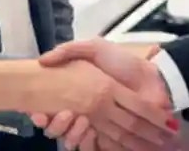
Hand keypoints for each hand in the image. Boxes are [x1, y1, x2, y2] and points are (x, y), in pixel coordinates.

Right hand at [21, 57, 174, 150]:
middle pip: (61, 129)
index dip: (40, 116)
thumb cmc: (123, 62)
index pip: (53, 110)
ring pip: (76, 140)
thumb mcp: (93, 48)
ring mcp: (100, 128)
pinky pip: (97, 147)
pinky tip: (88, 131)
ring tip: (77, 120)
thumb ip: (69, 50)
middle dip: (55, 126)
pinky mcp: (114, 138)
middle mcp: (86, 114)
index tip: (35, 114)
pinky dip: (88, 143)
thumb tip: (42, 60)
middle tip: (59, 115)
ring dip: (71, 134)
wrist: (153, 77)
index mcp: (80, 95)